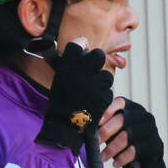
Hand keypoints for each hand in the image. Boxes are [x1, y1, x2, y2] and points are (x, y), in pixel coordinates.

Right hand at [37, 38, 113, 154]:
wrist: (64, 126)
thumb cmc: (61, 102)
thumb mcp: (60, 79)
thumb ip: (70, 61)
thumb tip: (83, 41)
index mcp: (66, 69)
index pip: (77, 44)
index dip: (81, 45)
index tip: (81, 48)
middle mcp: (79, 75)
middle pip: (98, 55)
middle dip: (97, 61)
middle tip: (92, 70)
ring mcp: (92, 87)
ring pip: (106, 75)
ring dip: (101, 82)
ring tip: (91, 91)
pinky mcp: (102, 98)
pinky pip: (107, 91)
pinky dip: (102, 96)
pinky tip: (93, 102)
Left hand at [100, 96, 165, 167]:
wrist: (144, 165)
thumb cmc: (124, 145)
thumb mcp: (113, 134)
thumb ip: (103, 127)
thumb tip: (84, 129)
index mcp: (132, 109)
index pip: (120, 102)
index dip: (107, 110)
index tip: (96, 122)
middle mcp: (143, 116)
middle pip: (123, 119)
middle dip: (106, 131)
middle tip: (96, 143)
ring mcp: (151, 129)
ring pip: (128, 135)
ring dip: (112, 148)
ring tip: (102, 158)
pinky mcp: (156, 144)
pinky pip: (136, 150)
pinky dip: (123, 158)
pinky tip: (115, 164)